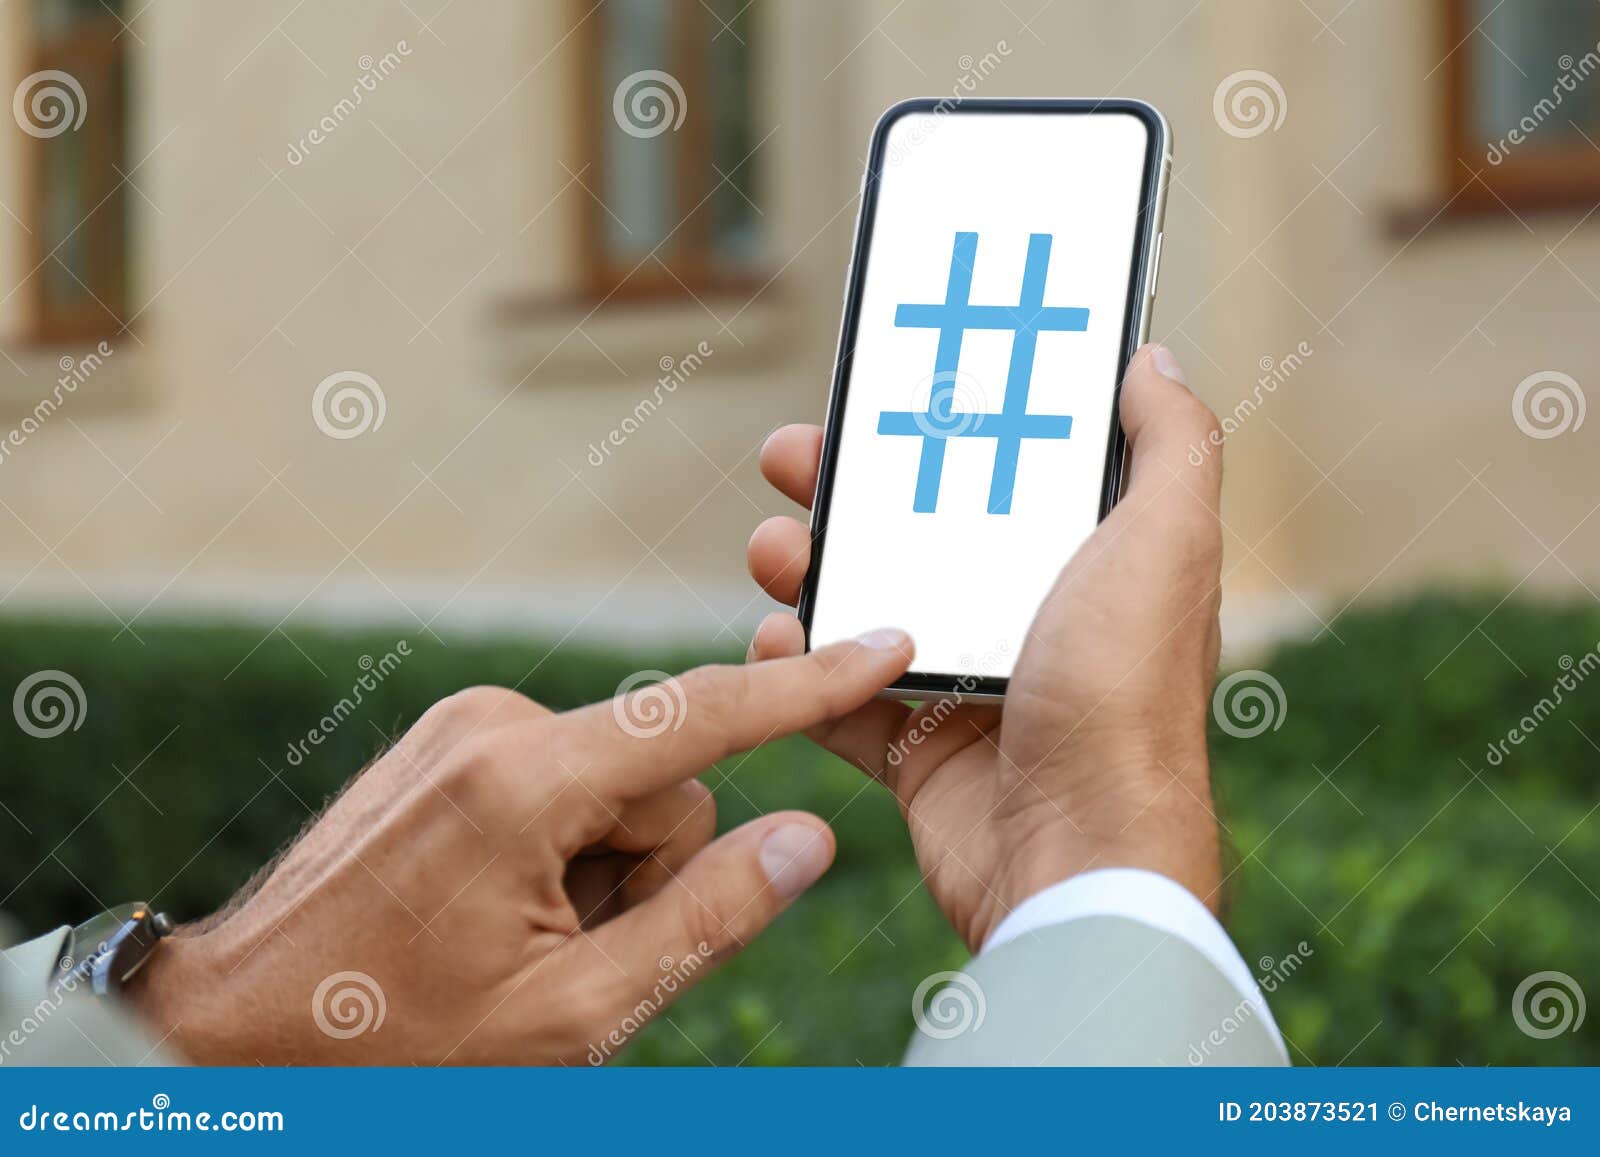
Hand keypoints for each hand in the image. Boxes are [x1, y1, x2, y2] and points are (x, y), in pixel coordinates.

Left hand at [128, 636, 913, 1063]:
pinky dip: (561, 846)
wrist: (237, 1031)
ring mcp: (465, 728)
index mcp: (526, 780)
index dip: (809, 685)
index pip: (707, 716)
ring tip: (517, 938)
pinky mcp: (451, 743)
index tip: (884, 645)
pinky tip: (495, 909)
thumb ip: (708, 918)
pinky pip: (561, 779)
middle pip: (664, 778)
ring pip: (615, 785)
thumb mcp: (572, 1012)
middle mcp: (495, 724)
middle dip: (649, 868)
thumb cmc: (396, 1042)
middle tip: (567, 951)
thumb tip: (808, 837)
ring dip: (600, 867)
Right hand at [747, 345, 1224, 951]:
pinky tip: (776, 642)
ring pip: (866, 609)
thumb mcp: (1167, 545)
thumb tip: (1155, 360)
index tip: (889, 390)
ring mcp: (966, 688)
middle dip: (848, 490)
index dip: (944, 429)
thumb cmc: (1126, 702)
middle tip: (795, 458)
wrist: (1076, 857)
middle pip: (916, 532)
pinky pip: (838, 698)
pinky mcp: (917, 752)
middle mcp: (1025, 620)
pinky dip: (800, 669)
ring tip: (778, 552)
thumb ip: (1172, 446)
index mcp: (1083, 565)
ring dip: (810, 571)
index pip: (1002, 474)